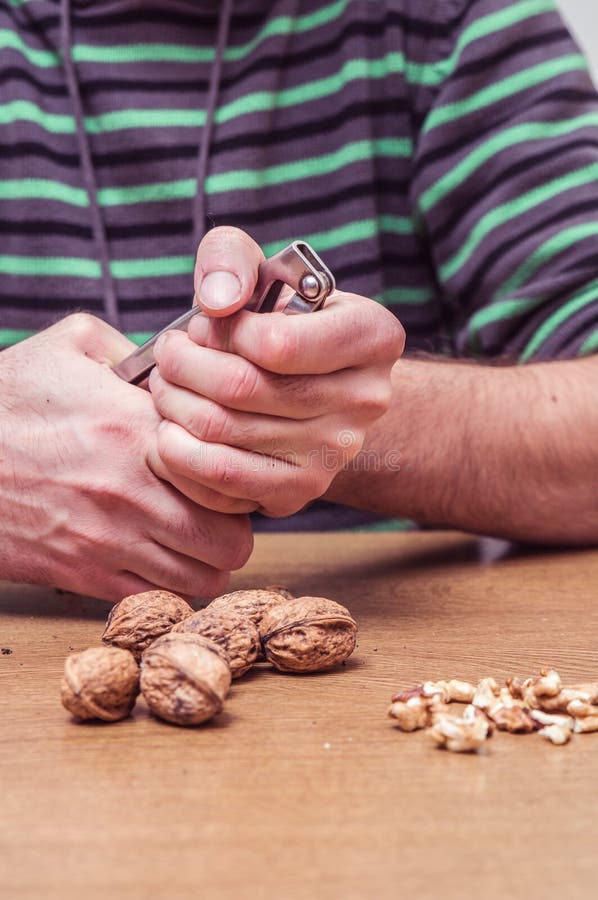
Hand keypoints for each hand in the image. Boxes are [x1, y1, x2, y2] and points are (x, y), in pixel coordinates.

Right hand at [0, 314, 251, 600]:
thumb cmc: (4, 401)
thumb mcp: (69, 345)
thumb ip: (134, 350)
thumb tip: (179, 361)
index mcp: (135, 429)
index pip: (231, 470)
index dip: (243, 474)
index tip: (232, 469)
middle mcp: (131, 492)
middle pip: (231, 539)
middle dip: (236, 528)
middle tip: (223, 513)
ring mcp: (108, 541)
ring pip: (202, 578)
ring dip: (208, 561)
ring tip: (194, 540)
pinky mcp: (82, 575)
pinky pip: (154, 600)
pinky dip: (169, 586)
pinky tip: (157, 559)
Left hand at [148, 227, 404, 516]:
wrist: (315, 390)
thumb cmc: (282, 323)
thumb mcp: (264, 271)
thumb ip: (232, 259)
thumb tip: (216, 302)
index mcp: (373, 337)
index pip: (277, 344)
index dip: (221, 332)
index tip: (205, 325)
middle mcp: (366, 400)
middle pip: (241, 389)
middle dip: (182, 366)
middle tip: (167, 355)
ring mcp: (335, 453)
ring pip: (222, 433)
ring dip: (171, 405)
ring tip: (166, 386)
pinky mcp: (301, 491)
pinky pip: (219, 481)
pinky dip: (177, 453)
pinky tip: (171, 429)